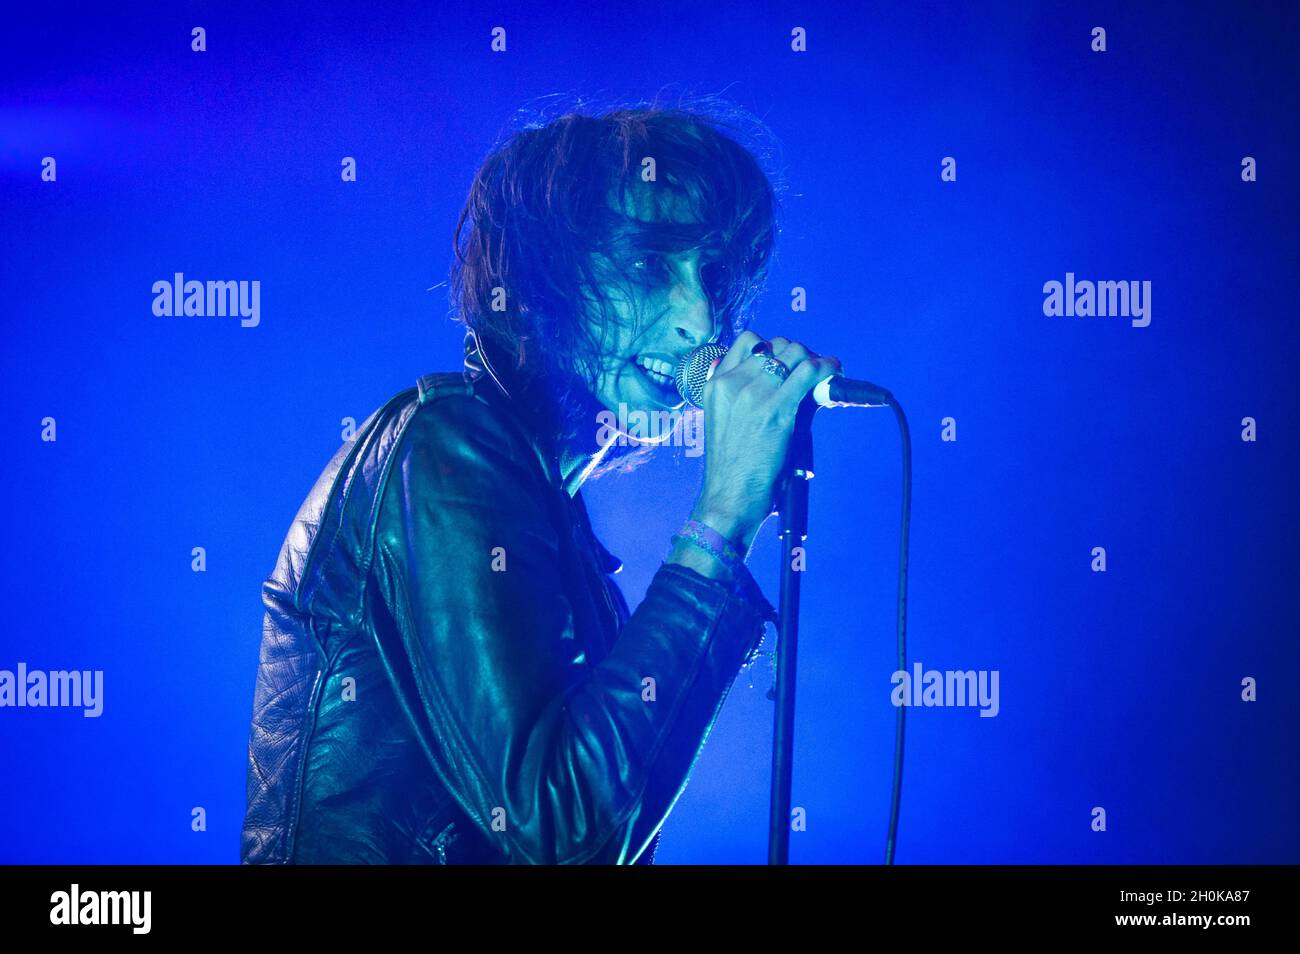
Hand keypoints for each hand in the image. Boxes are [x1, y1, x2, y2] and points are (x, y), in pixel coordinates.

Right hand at [688, 331, 841, 552]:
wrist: (727, 498)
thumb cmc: (731, 469)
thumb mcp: (723, 422)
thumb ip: (740, 398)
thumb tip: (777, 383)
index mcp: (716, 384)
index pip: (748, 341)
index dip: (774, 346)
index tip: (788, 360)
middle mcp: (732, 382)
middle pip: (776, 345)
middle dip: (799, 353)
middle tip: (812, 370)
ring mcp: (753, 394)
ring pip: (795, 353)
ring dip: (814, 359)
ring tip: (825, 372)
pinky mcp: (776, 409)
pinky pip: (809, 372)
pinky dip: (827, 367)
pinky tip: (835, 371)